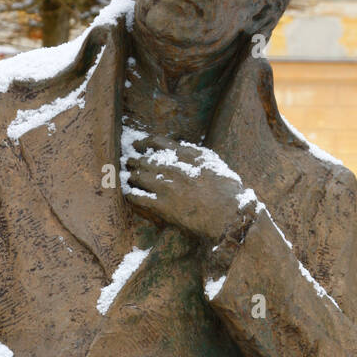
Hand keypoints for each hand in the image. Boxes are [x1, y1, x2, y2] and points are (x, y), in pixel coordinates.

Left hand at [122, 134, 250, 241]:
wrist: (229, 214)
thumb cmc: (228, 191)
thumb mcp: (214, 164)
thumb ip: (197, 155)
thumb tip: (184, 149)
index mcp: (186, 155)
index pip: (157, 142)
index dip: (143, 143)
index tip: (137, 145)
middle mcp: (172, 167)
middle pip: (143, 159)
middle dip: (133, 160)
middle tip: (127, 162)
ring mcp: (165, 186)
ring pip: (138, 176)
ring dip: (130, 176)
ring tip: (126, 177)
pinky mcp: (161, 206)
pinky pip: (137, 197)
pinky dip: (130, 194)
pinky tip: (128, 194)